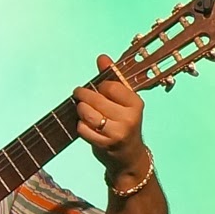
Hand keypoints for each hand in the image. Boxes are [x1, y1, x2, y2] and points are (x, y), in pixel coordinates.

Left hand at [73, 54, 148, 181]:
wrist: (128, 156)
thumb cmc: (123, 123)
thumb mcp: (122, 101)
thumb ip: (112, 78)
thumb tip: (102, 58)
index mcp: (136, 103)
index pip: (109, 86)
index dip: (99, 87)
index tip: (97, 89)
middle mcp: (130, 117)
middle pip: (96, 99)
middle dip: (84, 96)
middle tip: (79, 95)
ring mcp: (118, 132)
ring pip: (88, 113)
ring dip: (80, 111)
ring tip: (81, 110)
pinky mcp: (105, 145)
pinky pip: (83, 129)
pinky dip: (80, 126)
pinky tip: (83, 125)